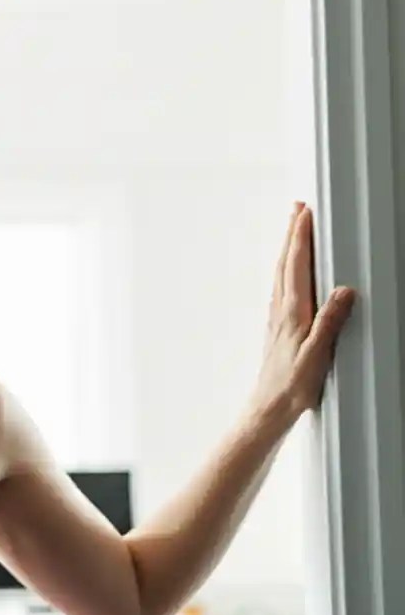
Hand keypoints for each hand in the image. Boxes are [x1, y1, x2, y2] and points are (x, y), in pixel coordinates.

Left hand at [252, 202, 356, 417]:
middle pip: (285, 262)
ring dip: (289, 249)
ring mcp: (278, 317)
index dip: (300, 237)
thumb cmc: (292, 385)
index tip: (304, 213)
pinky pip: (283, 288)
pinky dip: (288, 270)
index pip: (295, 266)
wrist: (269, 406)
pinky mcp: (279, 327)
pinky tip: (291, 273)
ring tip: (295, 230)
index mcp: (292, 312)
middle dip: (292, 234)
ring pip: (282, 274)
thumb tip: (343, 290)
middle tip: (297, 208)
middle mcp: (281, 310)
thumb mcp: (317, 355)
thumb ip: (330, 322)